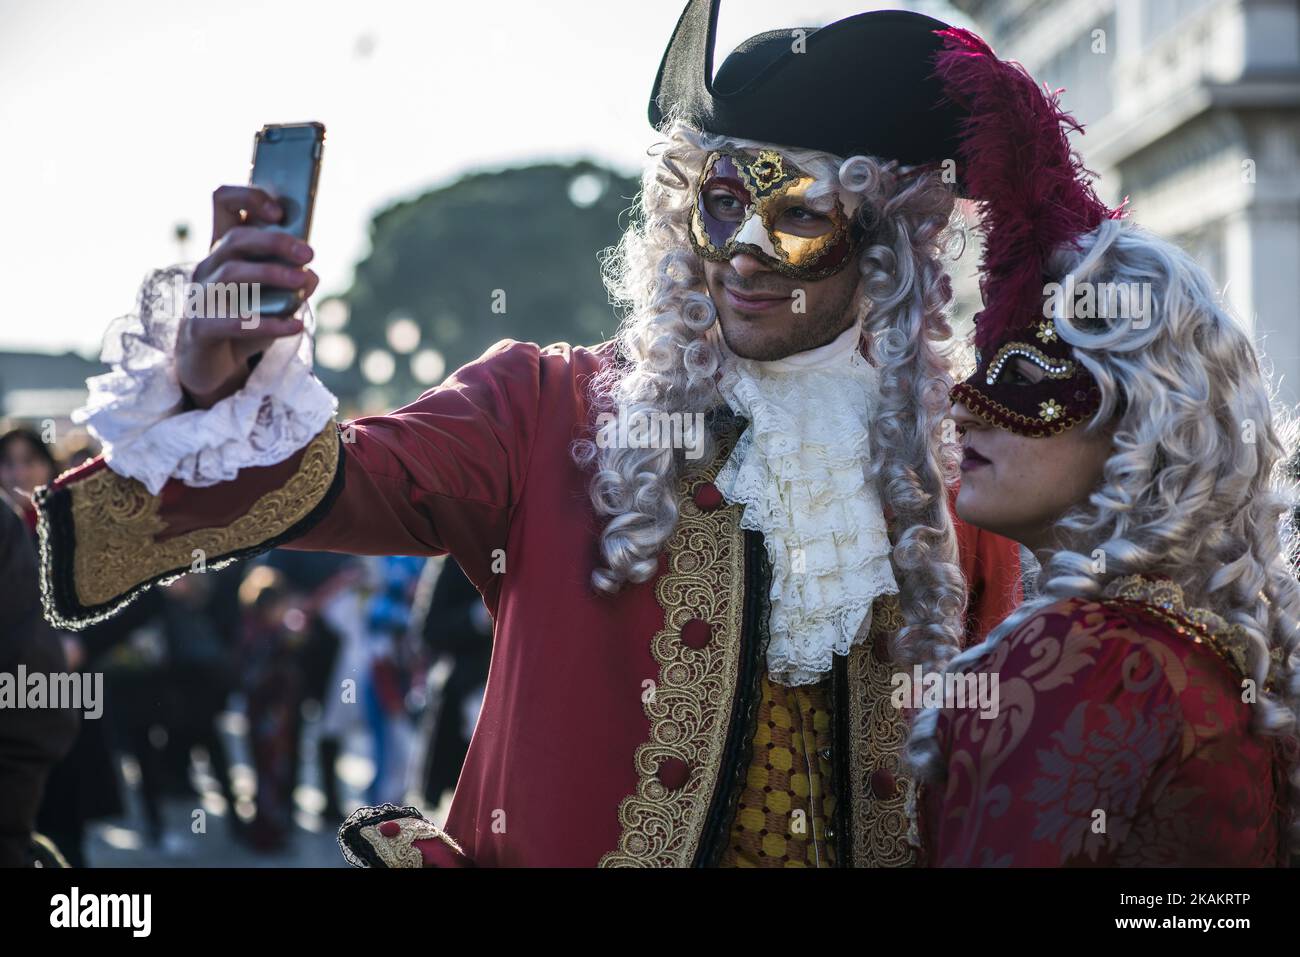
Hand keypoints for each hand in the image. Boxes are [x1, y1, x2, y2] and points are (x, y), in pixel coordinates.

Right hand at [176, 185, 320, 407]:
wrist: (213, 368)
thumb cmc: (244, 323)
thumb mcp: (273, 300)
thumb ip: (292, 283)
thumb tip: (311, 275)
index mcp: (224, 251)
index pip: (223, 203)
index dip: (248, 197)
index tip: (280, 211)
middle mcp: (208, 267)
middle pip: (234, 240)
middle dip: (274, 242)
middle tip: (308, 254)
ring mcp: (199, 297)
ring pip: (232, 275)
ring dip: (271, 275)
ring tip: (301, 283)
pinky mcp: (200, 329)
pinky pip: (233, 322)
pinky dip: (268, 324)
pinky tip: (295, 326)